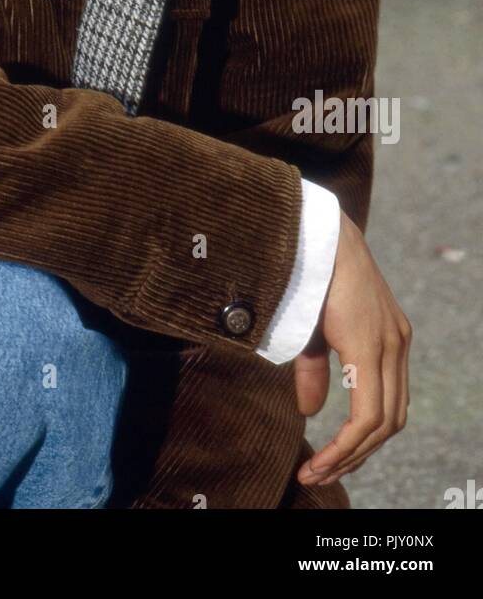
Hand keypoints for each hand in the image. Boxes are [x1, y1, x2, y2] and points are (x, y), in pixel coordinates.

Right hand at [293, 209, 410, 488]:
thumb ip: (316, 370)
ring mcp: (389, 344)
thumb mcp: (312, 329)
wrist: (314, 231)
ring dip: (351, 455)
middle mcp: (396, 345)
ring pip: (383, 422)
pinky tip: (326, 453)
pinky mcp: (372, 344)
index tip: (328, 460)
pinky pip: (369, 411)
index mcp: (388, 339)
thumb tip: (311, 412)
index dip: (361, 439)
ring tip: (319, 471)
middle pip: (391, 421)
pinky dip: (348, 441)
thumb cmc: (310, 273)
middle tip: (322, 474)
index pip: (387, 405)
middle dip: (357, 455)